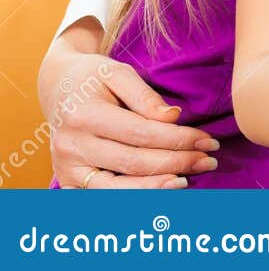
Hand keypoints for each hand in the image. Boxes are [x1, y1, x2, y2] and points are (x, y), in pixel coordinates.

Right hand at [39, 45, 218, 188]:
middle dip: (176, 163)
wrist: (58, 87)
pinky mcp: (67, 181)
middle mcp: (71, 146)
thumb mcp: (118, 73)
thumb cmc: (94, 77)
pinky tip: (159, 191)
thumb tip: (173, 117)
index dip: (178, 140)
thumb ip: (145, 96)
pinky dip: (132, 197)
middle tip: (208, 160)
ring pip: (116, 188)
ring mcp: (66, 168)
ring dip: (156, 187)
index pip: (141, 134)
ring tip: (188, 181)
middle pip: (133, 163)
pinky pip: (103, 196)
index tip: (208, 141)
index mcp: (84, 116)